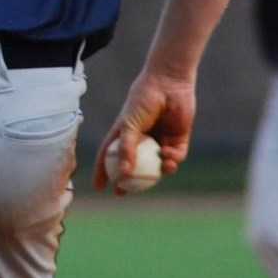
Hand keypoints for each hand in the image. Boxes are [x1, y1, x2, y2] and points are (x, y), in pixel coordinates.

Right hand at [92, 69, 195, 194]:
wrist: (168, 84)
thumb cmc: (143, 101)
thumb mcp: (129, 125)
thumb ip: (126, 148)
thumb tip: (123, 174)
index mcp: (125, 132)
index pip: (110, 155)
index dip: (103, 170)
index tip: (99, 186)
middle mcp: (142, 138)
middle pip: (134, 165)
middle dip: (129, 181)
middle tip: (123, 192)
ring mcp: (160, 139)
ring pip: (157, 164)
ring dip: (158, 171)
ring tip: (158, 171)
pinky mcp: (178, 138)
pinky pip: (175, 156)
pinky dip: (172, 159)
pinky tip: (168, 155)